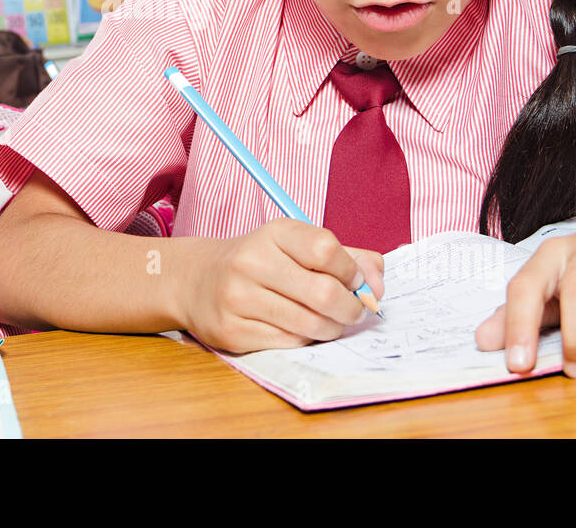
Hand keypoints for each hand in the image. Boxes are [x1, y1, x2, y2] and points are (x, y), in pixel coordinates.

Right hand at [174, 218, 384, 353]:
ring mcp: (238, 298)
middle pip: (323, 293)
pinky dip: (304, 341)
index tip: (357, 283)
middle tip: (354, 313)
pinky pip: (287, 343)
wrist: (197, 281)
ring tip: (330, 324)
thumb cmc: (261, 263)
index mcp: (274, 233)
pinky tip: (300, 330)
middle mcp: (252, 262)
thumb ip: (347, 257)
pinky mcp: (232, 330)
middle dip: (351, 310)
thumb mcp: (297, 246)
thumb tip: (378, 285)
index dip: (353, 272)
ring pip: (309, 324)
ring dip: (331, 329)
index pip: (327, 249)